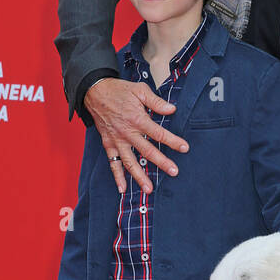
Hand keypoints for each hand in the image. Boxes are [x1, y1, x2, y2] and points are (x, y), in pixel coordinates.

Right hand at [84, 76, 188, 193]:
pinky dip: (117, 176)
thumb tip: (172, 109)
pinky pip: (113, 162)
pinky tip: (123, 189)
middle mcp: (127, 132)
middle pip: (147, 151)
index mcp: (137, 119)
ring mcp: (117, 140)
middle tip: (174, 172)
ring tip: (149, 189)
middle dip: (161, 162)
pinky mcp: (108, 144)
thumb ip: (156, 102)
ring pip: (129, 161)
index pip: (159, 133)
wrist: (94, 91)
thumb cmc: (119, 90)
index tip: (185, 148)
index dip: (173, 141)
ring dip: (139, 176)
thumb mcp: (140, 91)